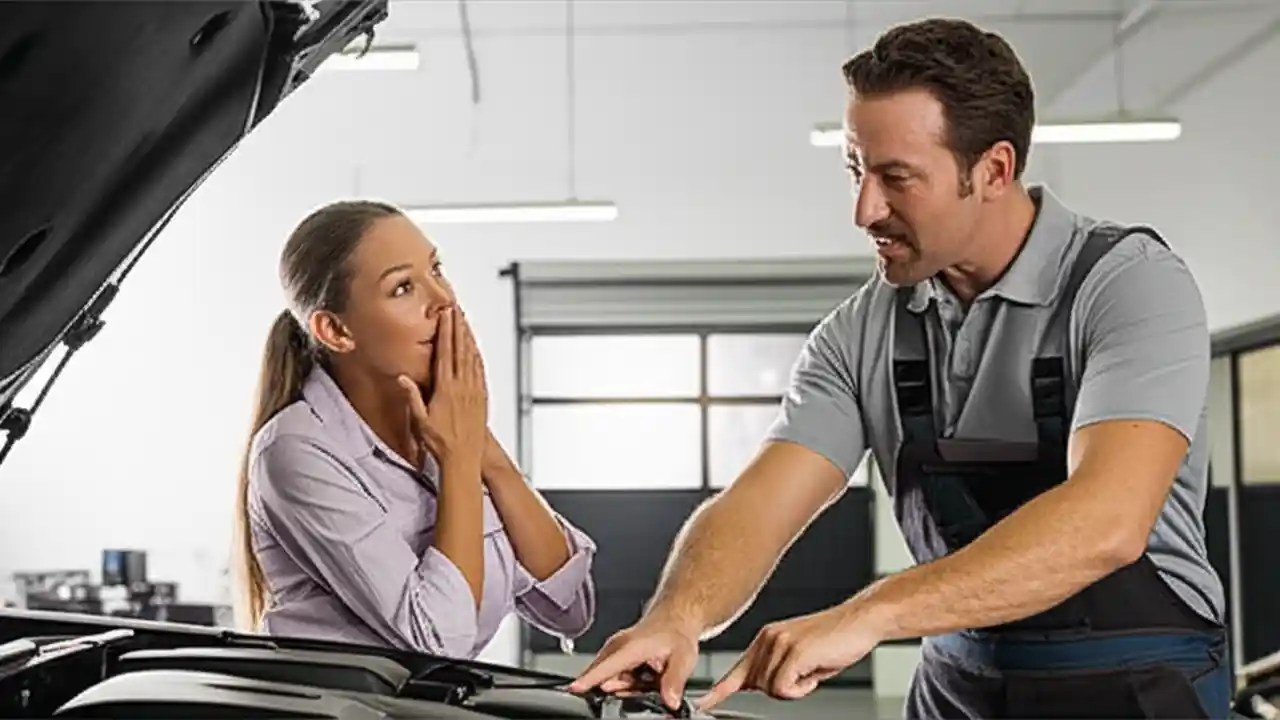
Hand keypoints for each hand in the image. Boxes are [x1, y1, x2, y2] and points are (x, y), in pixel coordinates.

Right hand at [399, 307, 487, 468]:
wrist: (464, 458)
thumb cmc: (441, 442)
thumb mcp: (420, 420)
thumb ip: (413, 397)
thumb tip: (403, 378)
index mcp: (446, 389)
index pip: (445, 352)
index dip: (446, 331)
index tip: (445, 315)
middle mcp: (462, 386)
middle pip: (461, 349)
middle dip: (458, 327)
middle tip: (457, 309)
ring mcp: (474, 391)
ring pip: (472, 357)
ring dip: (469, 337)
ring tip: (466, 321)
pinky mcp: (482, 397)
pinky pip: (480, 371)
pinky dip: (477, 355)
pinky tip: (476, 348)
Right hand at [567, 613, 701, 710]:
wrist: (674, 617)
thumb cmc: (675, 632)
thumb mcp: (682, 658)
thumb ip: (674, 681)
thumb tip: (670, 700)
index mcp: (630, 647)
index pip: (604, 667)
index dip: (589, 680)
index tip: (574, 689)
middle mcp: (617, 647)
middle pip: (603, 676)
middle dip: (617, 690)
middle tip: (642, 686)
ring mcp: (614, 650)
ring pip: (609, 677)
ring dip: (625, 686)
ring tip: (650, 675)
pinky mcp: (615, 654)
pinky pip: (613, 674)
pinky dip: (626, 681)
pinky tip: (645, 675)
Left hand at [696, 602, 885, 710]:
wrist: (860, 619)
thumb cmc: (835, 639)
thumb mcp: (799, 655)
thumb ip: (776, 668)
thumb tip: (760, 685)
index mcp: (766, 639)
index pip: (737, 670)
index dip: (719, 691)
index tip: (703, 703)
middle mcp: (768, 638)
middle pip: (758, 687)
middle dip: (783, 689)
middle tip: (807, 674)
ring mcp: (779, 643)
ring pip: (771, 689)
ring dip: (796, 688)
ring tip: (813, 668)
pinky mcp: (793, 651)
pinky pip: (784, 688)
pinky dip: (802, 689)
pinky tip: (815, 671)